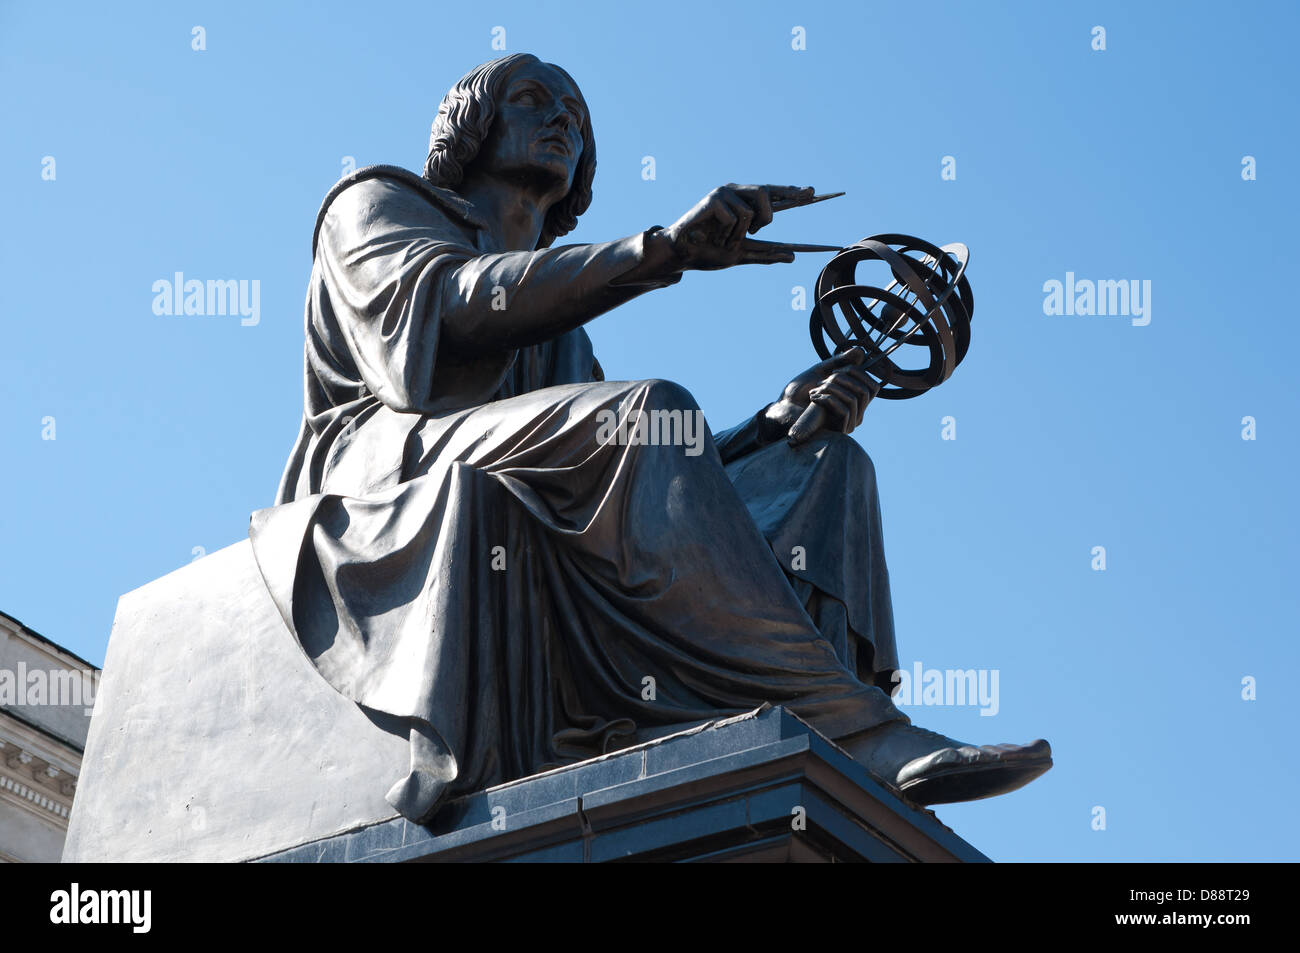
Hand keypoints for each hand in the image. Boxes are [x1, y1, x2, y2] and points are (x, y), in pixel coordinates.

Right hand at [663, 184, 812, 269]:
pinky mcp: (713, 199)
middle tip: (755, 232)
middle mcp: (736, 192)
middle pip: (766, 193)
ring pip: (750, 212)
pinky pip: (734, 218)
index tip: (811, 192)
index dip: (791, 191)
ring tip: (723, 239)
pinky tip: (714, 235)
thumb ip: (768, 254)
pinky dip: (727, 233)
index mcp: (745, 202)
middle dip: (765, 217)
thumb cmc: (710, 251)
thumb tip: (794, 256)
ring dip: (739, 235)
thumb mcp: (743, 254)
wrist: (684, 254)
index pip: (773, 193)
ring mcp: (724, 193)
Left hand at [758, 347, 879, 445]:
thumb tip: (861, 351)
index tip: (837, 369)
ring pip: (854, 399)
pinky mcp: (838, 430)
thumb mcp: (822, 371)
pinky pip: (845, 411)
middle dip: (846, 378)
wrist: (784, 409)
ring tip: (815, 389)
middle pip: (867, 391)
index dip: (860, 373)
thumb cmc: (801, 391)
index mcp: (855, 399)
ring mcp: (848, 422)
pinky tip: (813, 398)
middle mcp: (856, 413)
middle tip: (826, 378)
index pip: (873, 387)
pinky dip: (829, 399)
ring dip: (832, 388)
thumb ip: (841, 361)